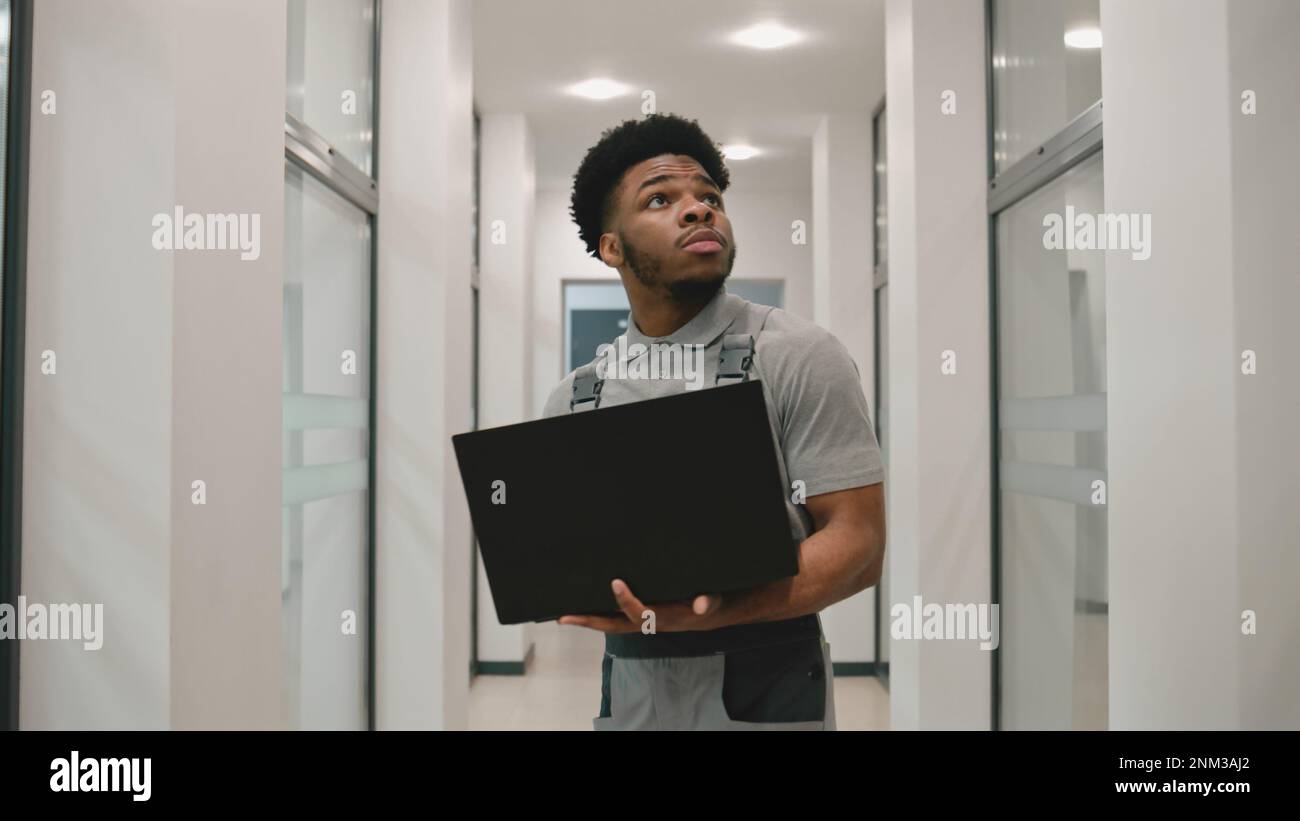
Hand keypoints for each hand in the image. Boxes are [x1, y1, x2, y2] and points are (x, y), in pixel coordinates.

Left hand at [557, 579, 721, 633]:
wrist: (706, 613)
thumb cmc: (707, 602)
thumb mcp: (712, 600)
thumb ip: (707, 601)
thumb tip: (702, 604)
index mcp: (662, 618)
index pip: (639, 613)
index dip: (626, 601)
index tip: (615, 582)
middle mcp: (647, 623)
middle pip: (613, 626)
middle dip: (589, 622)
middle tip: (564, 618)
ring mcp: (639, 622)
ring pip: (609, 624)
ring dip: (586, 621)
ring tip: (563, 616)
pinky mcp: (636, 617)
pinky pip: (612, 618)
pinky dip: (596, 615)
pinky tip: (580, 608)